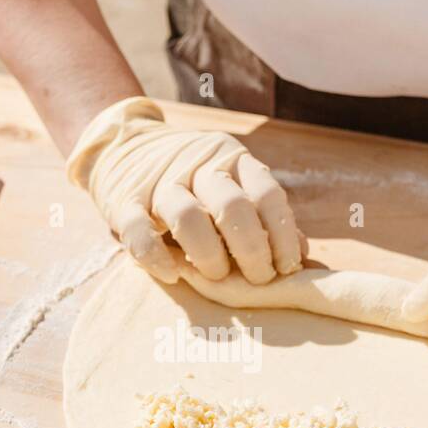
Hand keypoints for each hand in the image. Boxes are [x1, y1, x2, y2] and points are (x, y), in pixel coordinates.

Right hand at [65, 97, 305, 283]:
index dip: (283, 235)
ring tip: (218, 278)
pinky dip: (156, 257)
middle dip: (252, 250)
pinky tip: (173, 275)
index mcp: (232, 158)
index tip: (287, 267)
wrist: (124, 148)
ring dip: (209, 255)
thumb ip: (263, 216)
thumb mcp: (231, 185)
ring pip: (187, 217)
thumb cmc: (191, 181)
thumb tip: (303, 254)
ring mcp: (159, 182)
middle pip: (232, 206)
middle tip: (258, 279)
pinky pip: (139, 231)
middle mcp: (198, 165)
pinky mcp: (123, 201)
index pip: (267, 194)